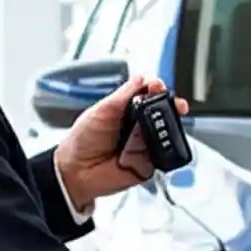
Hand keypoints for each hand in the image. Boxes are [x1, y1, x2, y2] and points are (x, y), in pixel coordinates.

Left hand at [53, 75, 189, 209]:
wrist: (75, 172)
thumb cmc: (82, 141)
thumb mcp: (101, 111)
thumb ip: (122, 95)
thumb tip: (140, 78)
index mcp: (127, 110)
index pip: (148, 94)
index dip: (156, 89)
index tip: (158, 86)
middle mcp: (138, 126)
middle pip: (163, 113)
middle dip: (172, 107)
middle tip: (175, 105)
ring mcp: (144, 145)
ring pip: (166, 133)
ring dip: (168, 129)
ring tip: (161, 126)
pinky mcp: (148, 163)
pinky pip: (162, 156)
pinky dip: (161, 150)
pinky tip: (153, 146)